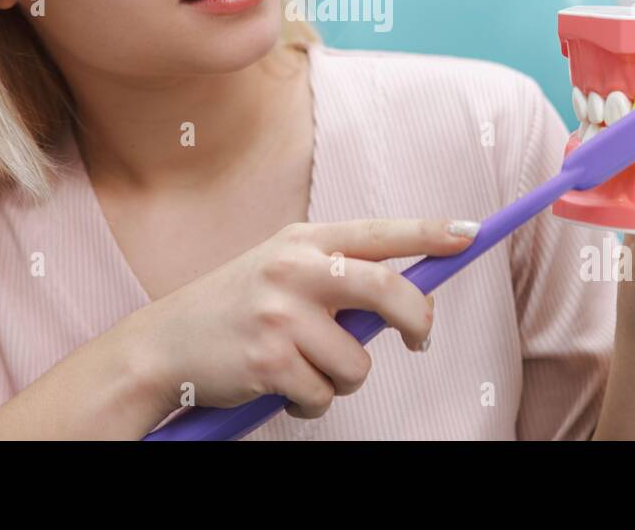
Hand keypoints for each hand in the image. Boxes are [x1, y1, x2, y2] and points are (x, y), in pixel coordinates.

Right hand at [112, 218, 478, 426]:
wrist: (164, 346)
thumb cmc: (235, 309)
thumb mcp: (281, 270)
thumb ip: (334, 273)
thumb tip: (406, 299)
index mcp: (302, 241)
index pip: (379, 232)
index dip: (430, 232)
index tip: (470, 233)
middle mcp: (294, 269)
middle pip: (390, 292)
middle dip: (417, 321)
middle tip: (419, 340)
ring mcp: (281, 314)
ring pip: (358, 362)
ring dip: (340, 378)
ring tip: (302, 369)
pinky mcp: (271, 361)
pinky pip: (323, 395)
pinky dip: (308, 402)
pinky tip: (278, 386)